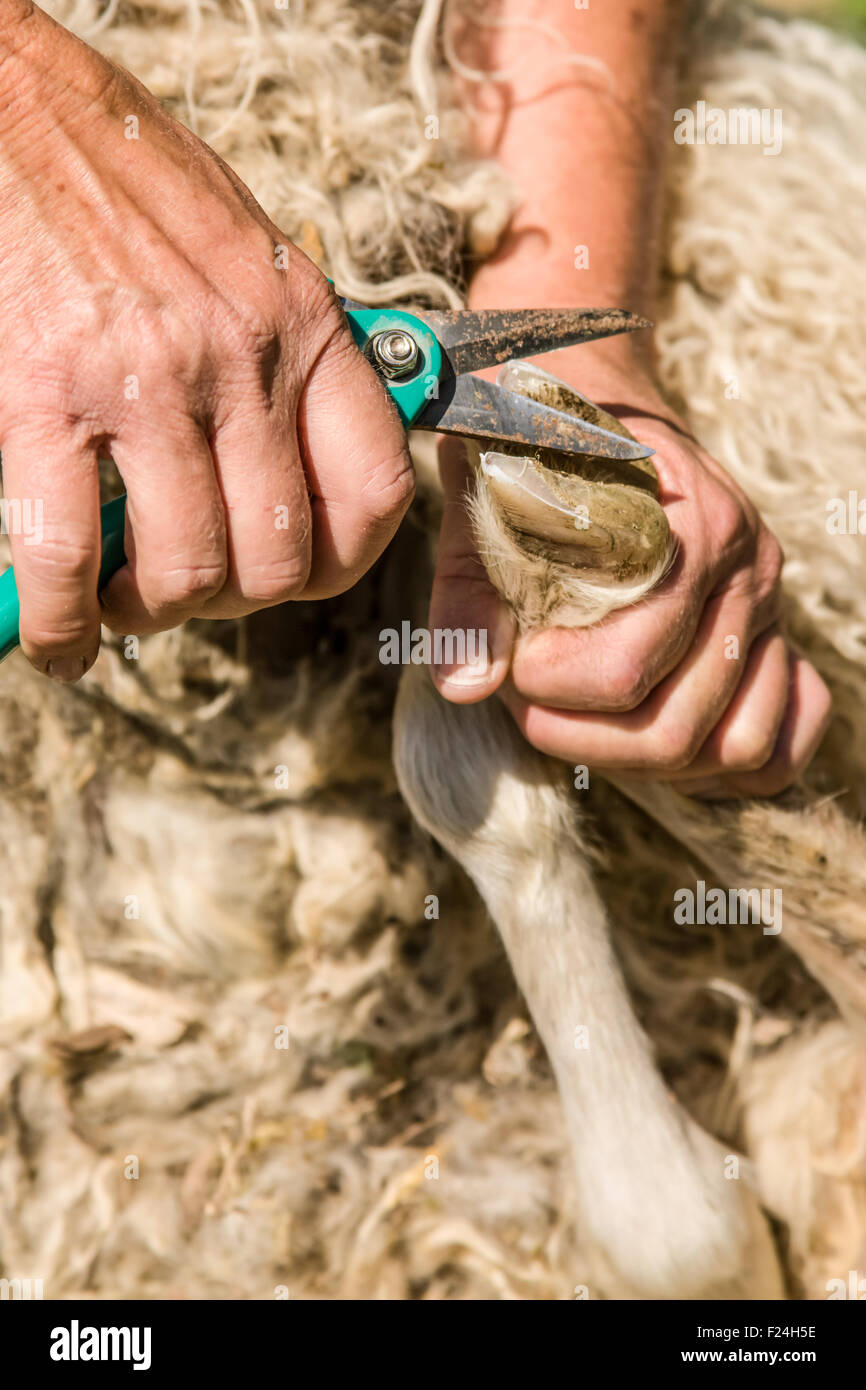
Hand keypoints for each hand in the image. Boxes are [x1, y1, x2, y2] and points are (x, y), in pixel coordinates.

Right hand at [0, 5, 412, 679]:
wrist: (19, 108)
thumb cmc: (136, 188)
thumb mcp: (253, 260)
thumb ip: (287, 361)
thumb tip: (290, 469)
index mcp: (308, 326)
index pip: (373, 493)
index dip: (340, 565)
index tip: (297, 576)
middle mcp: (242, 358)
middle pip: (275, 558)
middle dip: (229, 601)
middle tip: (186, 590)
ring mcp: (147, 380)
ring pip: (184, 572)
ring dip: (149, 615)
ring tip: (119, 604)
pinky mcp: (47, 394)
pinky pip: (70, 555)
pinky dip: (64, 624)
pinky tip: (60, 637)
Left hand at [428, 356, 830, 798]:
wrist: (591, 386)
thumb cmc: (532, 441)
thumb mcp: (482, 497)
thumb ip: (469, 591)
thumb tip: (467, 685)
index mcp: (685, 528)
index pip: (624, 670)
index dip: (547, 692)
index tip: (508, 665)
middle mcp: (744, 568)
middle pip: (680, 727)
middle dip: (584, 737)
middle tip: (529, 702)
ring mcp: (767, 604)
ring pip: (739, 744)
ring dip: (648, 760)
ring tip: (584, 721)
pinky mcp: (772, 631)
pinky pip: (789, 727)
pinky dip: (733, 761)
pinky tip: (665, 746)